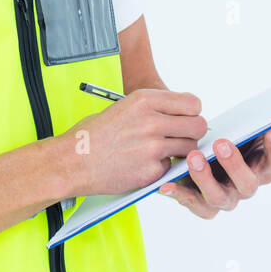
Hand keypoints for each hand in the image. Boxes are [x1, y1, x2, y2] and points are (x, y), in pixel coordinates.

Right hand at [63, 87, 208, 196]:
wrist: (72, 161)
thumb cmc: (94, 134)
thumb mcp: (124, 107)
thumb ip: (153, 108)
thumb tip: (180, 113)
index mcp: (145, 100)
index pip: (193, 103)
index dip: (191, 113)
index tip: (184, 119)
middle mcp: (151, 121)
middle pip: (198, 125)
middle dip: (192, 132)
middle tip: (180, 138)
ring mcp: (152, 147)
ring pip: (190, 149)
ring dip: (181, 152)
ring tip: (160, 152)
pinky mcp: (151, 171)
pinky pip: (171, 168)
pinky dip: (162, 168)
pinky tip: (143, 164)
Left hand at [158, 109, 270, 218]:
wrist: (205, 157)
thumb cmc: (235, 141)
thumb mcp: (253, 129)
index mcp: (264, 167)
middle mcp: (248, 186)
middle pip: (249, 183)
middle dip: (235, 164)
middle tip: (222, 144)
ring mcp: (226, 199)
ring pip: (219, 197)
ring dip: (205, 178)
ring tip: (192, 157)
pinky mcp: (203, 206)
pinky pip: (193, 205)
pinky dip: (180, 195)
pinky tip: (166, 184)